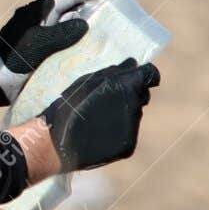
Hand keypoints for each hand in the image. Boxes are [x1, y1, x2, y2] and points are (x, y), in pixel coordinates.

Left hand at [0, 0, 116, 105]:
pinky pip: (58, 29)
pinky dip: (72, 27)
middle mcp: (35, 17)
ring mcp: (34, 30)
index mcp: (36, 12)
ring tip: (101, 12)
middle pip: (64, 1)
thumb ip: (60, 33)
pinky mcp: (34, 44)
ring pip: (61, 15)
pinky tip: (84, 35)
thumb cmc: (11, 61)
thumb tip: (84, 22)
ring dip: (80, 11)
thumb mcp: (37, 46)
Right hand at [42, 58, 159, 170]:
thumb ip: (113, 71)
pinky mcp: (129, 146)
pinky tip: (100, 133)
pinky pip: (129, 133)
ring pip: (135, 114)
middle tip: (107, 101)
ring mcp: (132, 128)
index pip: (151, 74)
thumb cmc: (68, 107)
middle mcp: (134, 106)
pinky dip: (119, 131)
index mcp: (126, 86)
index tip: (134, 78)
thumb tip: (133, 64)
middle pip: (142, 95)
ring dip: (123, 113)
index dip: (143, 75)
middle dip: (131, 94)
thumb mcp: (86, 81)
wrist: (57, 143)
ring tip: (98, 118)